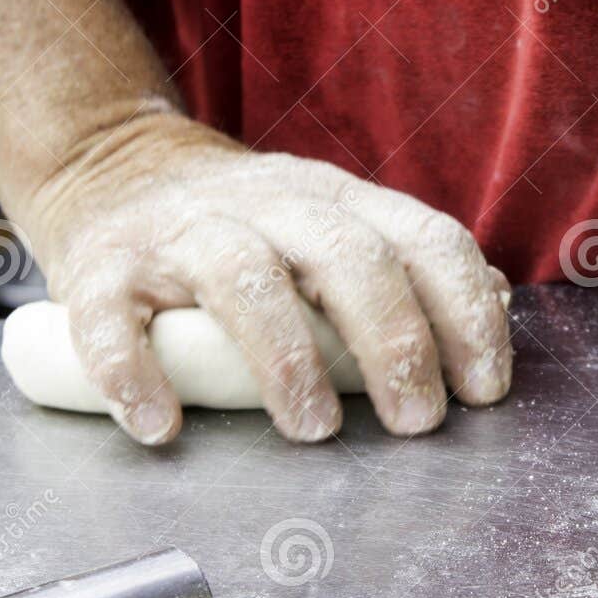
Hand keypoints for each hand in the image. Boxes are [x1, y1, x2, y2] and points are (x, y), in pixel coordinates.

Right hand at [23, 110, 512, 444]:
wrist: (112, 168)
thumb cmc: (246, 227)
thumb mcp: (332, 226)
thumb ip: (405, 266)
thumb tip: (493, 306)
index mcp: (336, 201)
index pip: (424, 239)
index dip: (464, 311)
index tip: (483, 389)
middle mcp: (268, 205)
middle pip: (346, 255)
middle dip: (393, 339)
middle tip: (416, 421)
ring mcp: (183, 232)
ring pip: (243, 277)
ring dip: (287, 358)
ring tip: (314, 429)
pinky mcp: (103, 266)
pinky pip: (113, 317)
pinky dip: (133, 371)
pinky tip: (160, 424)